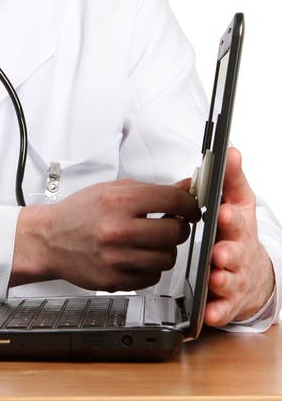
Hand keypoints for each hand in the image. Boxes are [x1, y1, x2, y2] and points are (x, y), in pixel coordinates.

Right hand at [10, 179, 199, 291]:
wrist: (50, 239)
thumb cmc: (80, 212)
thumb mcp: (113, 190)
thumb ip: (151, 190)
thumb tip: (185, 188)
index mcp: (119, 201)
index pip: (173, 200)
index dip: (190, 205)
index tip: (191, 208)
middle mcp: (119, 229)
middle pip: (175, 232)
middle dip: (178, 228)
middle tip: (170, 225)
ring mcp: (117, 258)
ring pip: (168, 258)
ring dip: (165, 250)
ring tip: (150, 242)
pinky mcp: (115, 281)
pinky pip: (153, 277)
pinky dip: (150, 268)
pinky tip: (137, 257)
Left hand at [204, 148, 274, 326]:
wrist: (254, 271)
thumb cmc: (238, 231)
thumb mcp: (238, 201)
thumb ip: (231, 178)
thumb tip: (230, 150)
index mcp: (238, 227)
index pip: (236, 219)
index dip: (230, 216)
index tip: (223, 211)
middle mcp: (238, 253)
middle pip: (235, 253)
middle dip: (229, 253)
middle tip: (219, 252)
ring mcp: (234, 277)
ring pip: (230, 280)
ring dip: (222, 280)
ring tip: (215, 278)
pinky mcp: (229, 300)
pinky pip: (223, 308)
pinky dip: (217, 311)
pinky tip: (209, 313)